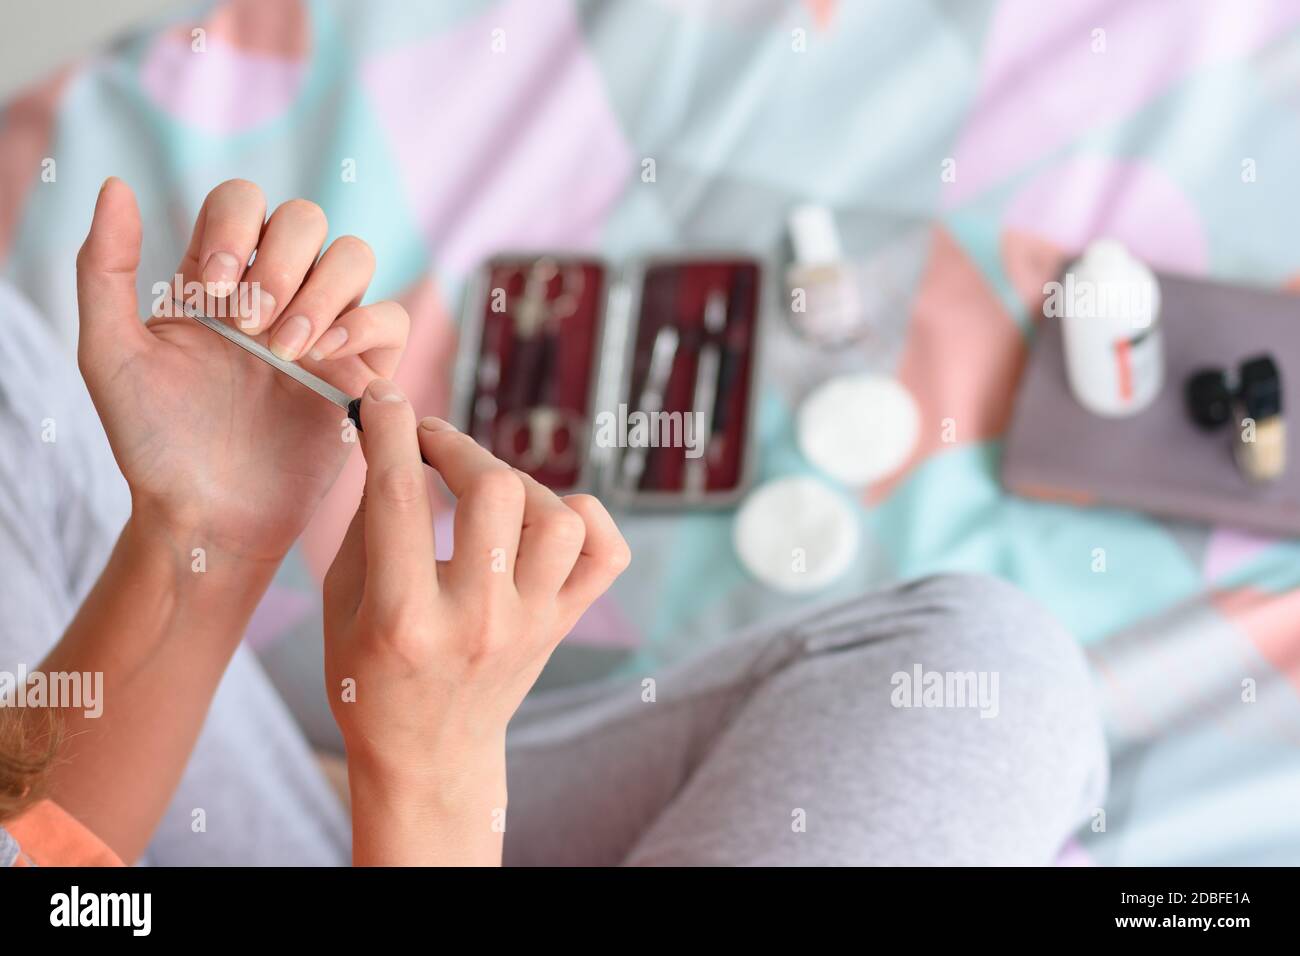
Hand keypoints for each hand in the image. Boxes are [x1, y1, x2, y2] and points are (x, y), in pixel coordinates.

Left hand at [76, 177, 408, 563]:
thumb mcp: (110, 353)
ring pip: (356, 256)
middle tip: (249, 326)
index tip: (209, 292)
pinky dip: (361, 327)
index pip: (244, 201)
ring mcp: (325, 331)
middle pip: (307, 217)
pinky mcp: (363, 373)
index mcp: (220, 277)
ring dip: (321, 292)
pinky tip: (320, 361)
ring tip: (286, 350)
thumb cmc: (154, 443)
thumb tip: (113, 185)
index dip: (235, 227)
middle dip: (279, 261)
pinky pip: (391, 319)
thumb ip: (105, 268)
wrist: (206, 514)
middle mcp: (277, 293)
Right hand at [322, 380, 629, 863]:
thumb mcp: (342, 604)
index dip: (393, 429)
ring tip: (483, 495)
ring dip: (518, 484)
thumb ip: (365, 520)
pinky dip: (585, 519)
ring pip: (559, 517)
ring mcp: (531, 624)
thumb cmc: (371, 677)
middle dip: (457, 445)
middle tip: (430, 442)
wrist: (429, 757)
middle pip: (495, 491)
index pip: (401, 495)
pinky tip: (544, 518)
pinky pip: (607, 553)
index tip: (385, 398)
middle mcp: (478, 619)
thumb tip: (387, 437)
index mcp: (406, 617)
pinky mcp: (563, 625)